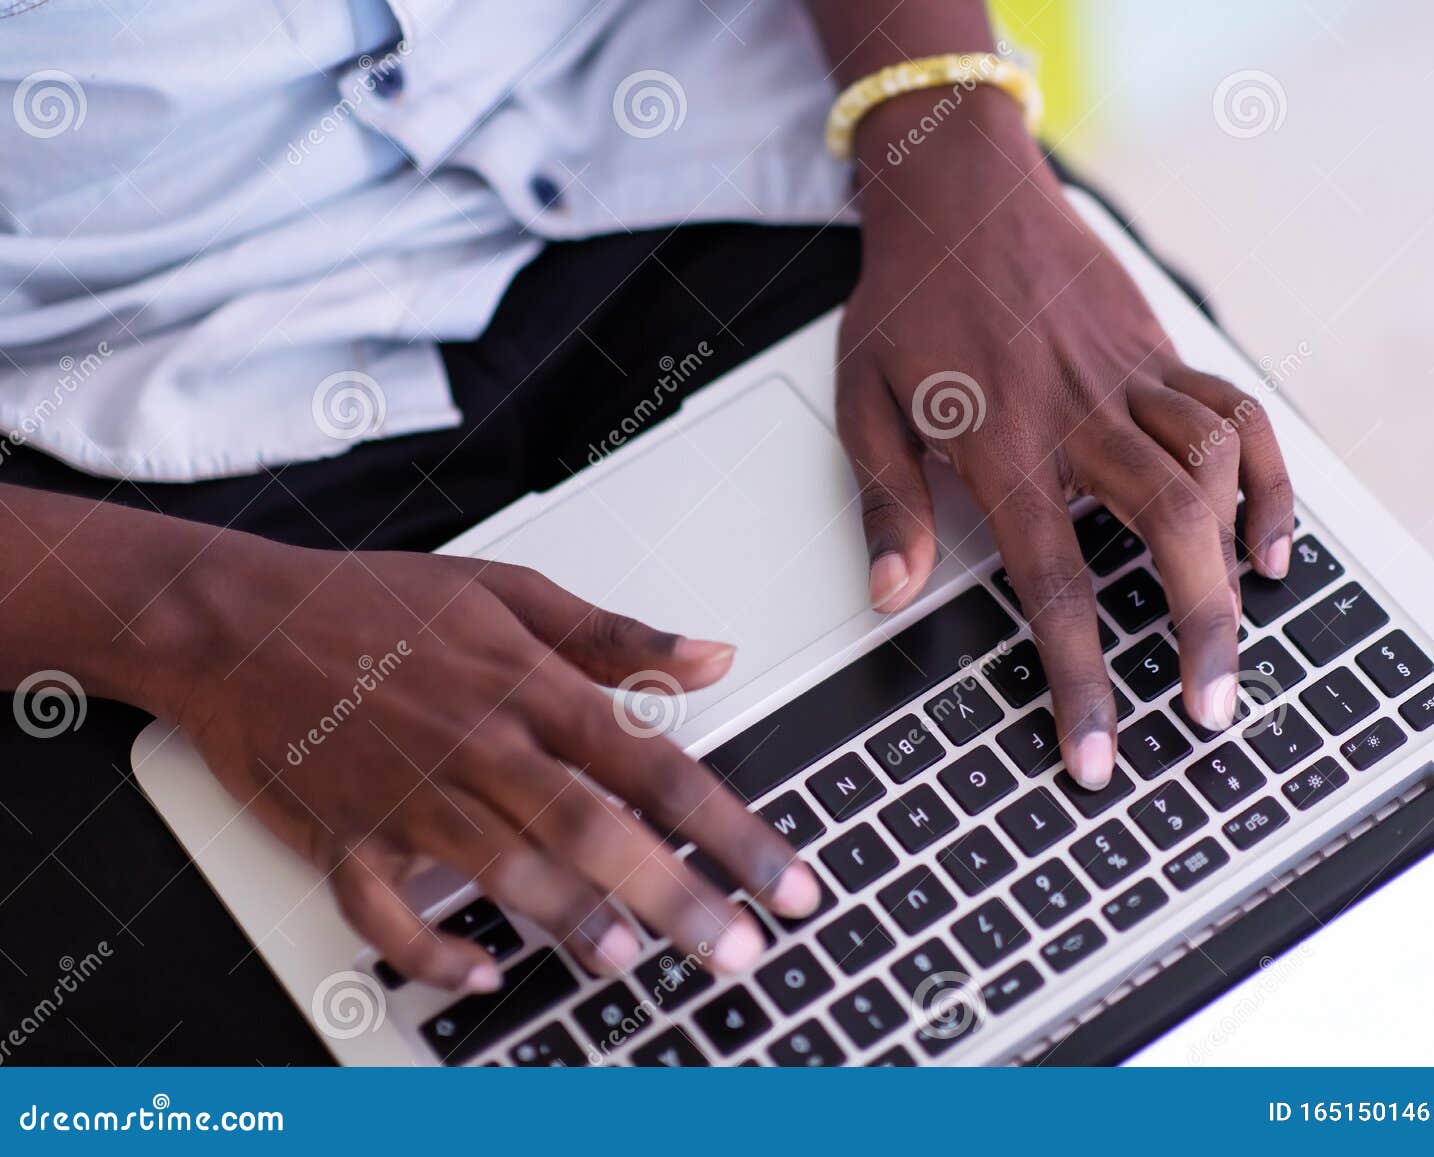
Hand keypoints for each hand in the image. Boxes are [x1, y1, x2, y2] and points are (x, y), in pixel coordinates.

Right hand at [162, 536, 818, 990]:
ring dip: (574, 922)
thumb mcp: (507, 588)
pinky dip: (434, 949)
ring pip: (508, 872)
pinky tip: (484, 970)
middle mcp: (480, 745)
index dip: (731, 828)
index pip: (656, 764)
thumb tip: (711, 655)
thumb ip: (615, 634)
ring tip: (629, 960)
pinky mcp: (345, 836)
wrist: (237, 622)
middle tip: (737, 950)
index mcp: (530, 686)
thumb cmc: (373, 602)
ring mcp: (410, 796)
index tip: (785, 880)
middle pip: (597, 830)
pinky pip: (391, 913)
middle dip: (677, 897)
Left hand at [836, 88, 1293, 788]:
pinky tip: (1268, 542)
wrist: (961, 193)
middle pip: (1168, 530)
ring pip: (1218, 470)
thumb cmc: (907, 301)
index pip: (1053, 584)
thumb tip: (892, 595)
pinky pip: (1239, 415)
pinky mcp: (1163, 354)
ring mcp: (1132, 380)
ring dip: (1237, 563)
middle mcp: (1080, 417)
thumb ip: (886, 503)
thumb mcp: (863, 402)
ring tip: (1235, 641)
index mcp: (1002, 445)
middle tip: (1209, 713)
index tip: (1098, 754)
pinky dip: (1268, 480)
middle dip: (1199, 633)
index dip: (1081, 681)